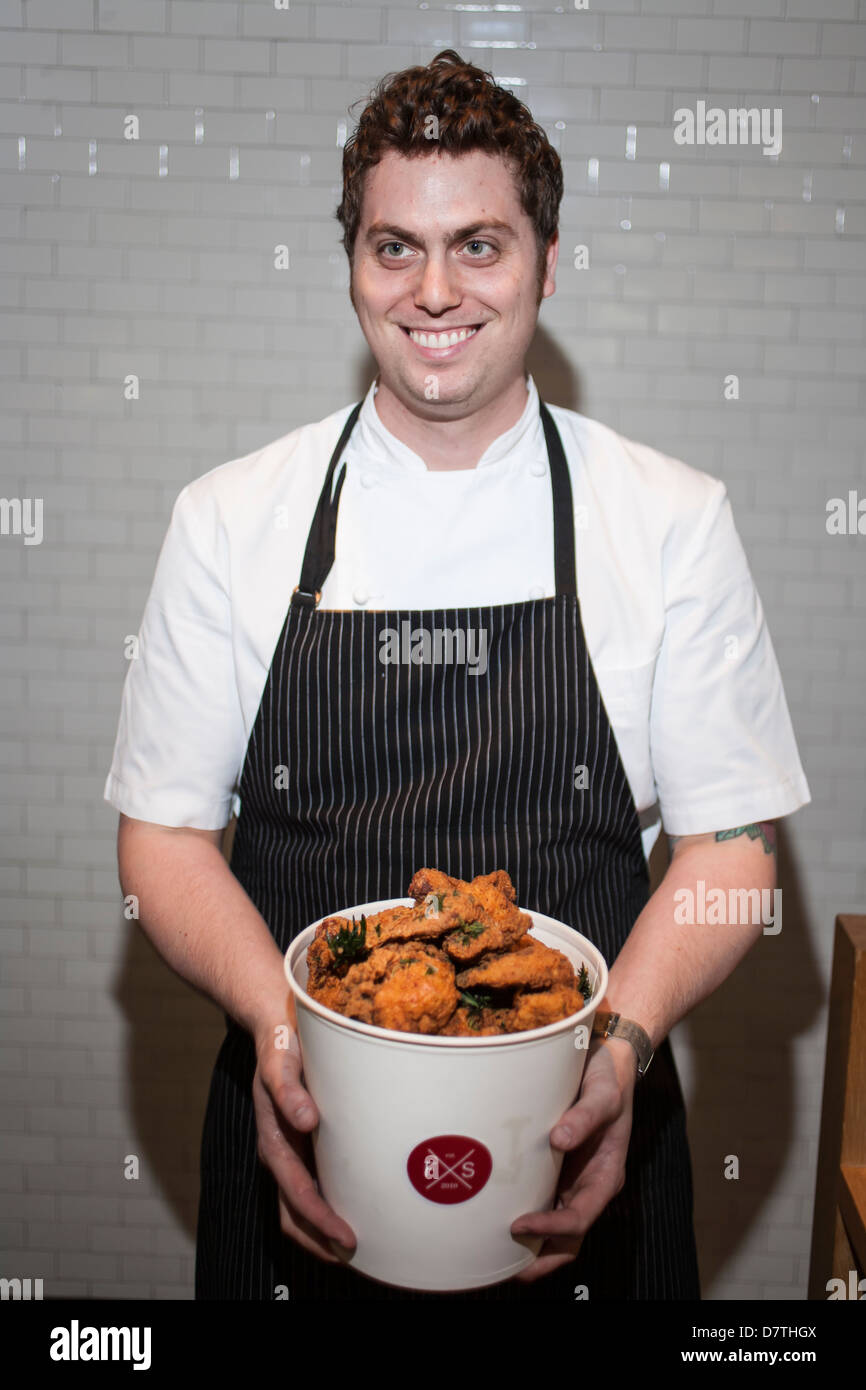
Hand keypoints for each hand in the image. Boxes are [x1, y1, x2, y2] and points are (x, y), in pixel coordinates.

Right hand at [251, 1022, 356, 1263]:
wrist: (274, 1025)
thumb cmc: (282, 1045)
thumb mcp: (280, 1061)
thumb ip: (289, 1090)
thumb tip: (306, 1120)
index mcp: (274, 1139)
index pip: (298, 1194)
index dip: (321, 1221)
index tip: (348, 1239)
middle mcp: (280, 1151)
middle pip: (295, 1213)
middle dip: (321, 1240)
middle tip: (359, 1255)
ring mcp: (290, 1149)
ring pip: (301, 1205)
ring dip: (323, 1229)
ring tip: (357, 1244)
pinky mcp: (302, 1141)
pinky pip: (313, 1182)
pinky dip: (329, 1204)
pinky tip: (353, 1205)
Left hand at [509, 1036, 637, 1282]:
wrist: (609, 1061)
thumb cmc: (607, 1079)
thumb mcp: (602, 1094)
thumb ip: (584, 1116)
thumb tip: (559, 1139)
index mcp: (605, 1175)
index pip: (579, 1218)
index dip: (550, 1228)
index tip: (519, 1226)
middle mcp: (589, 1184)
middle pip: (568, 1237)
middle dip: (540, 1258)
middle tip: (503, 1268)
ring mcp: (575, 1179)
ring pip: (556, 1227)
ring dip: (533, 1246)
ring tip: (496, 1255)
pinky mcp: (560, 1169)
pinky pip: (544, 1202)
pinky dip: (528, 1219)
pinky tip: (500, 1217)